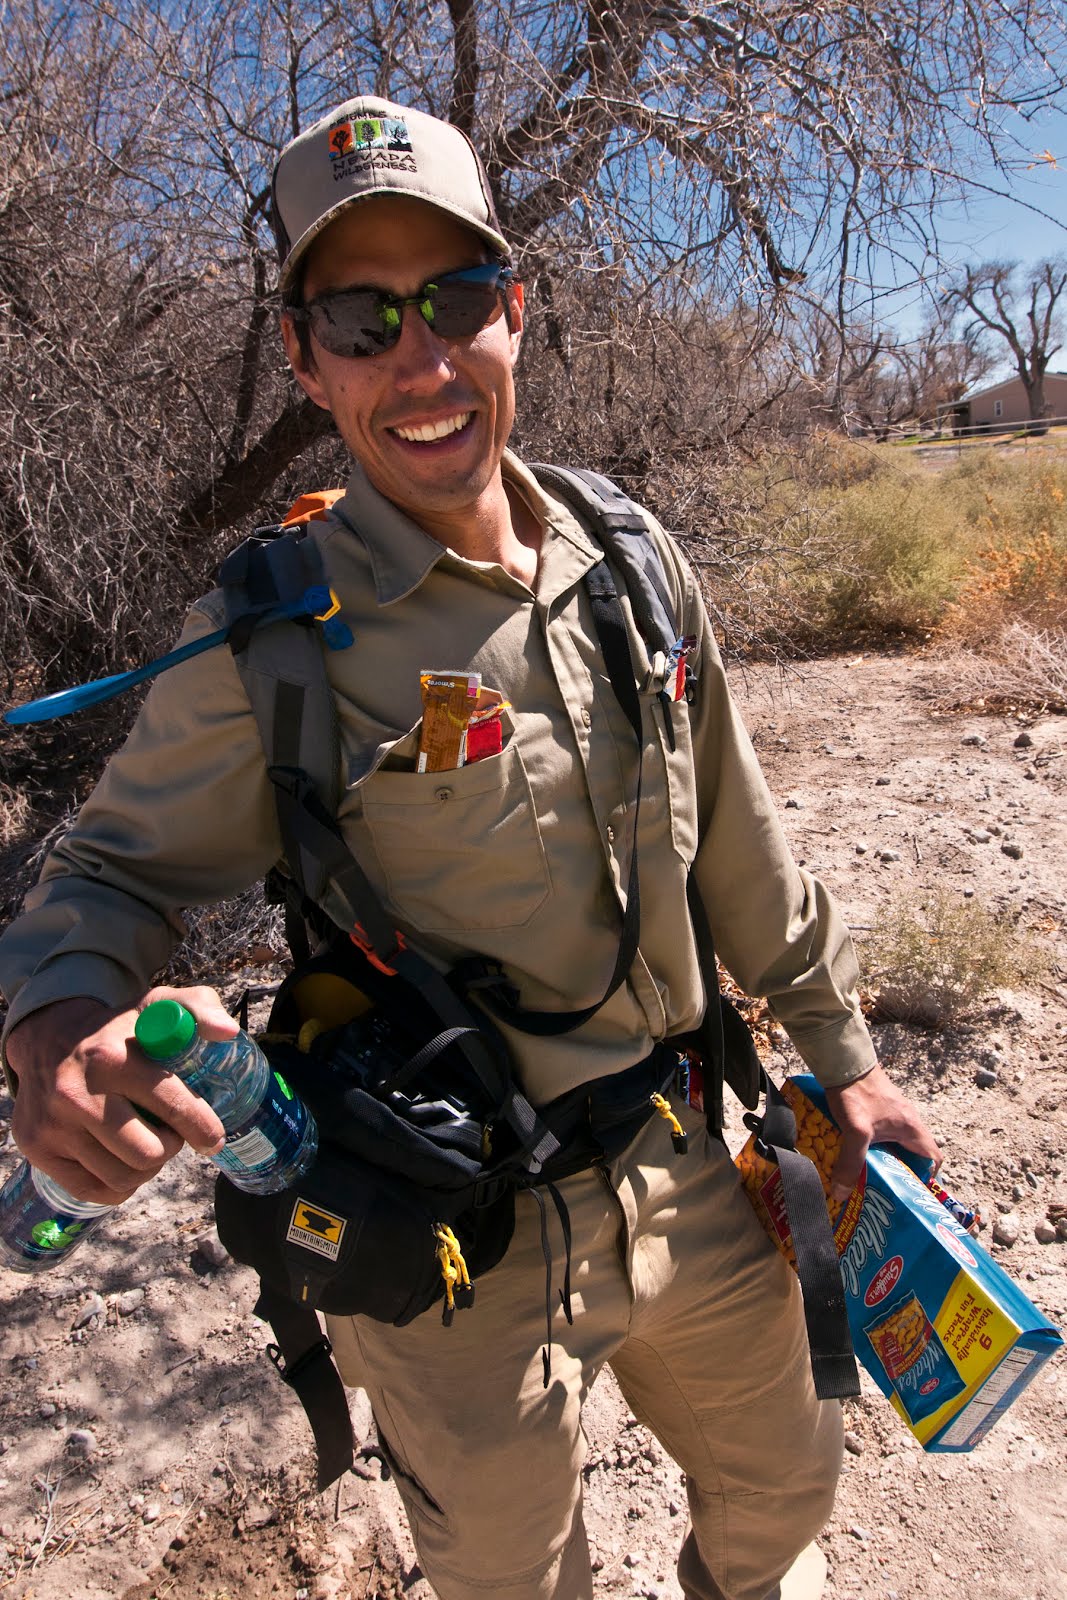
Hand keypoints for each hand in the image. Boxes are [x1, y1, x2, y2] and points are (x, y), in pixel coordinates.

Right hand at [6, 985, 236, 1204]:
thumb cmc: (117, 1030)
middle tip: (169, 1134)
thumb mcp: (156, 1005)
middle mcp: (77, 1094)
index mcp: (112, 1058)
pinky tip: (121, 1159)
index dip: (202, 1128)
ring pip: (122, 1177)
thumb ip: (198, 1008)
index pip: (170, 1103)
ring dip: (145, 1168)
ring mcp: (53, 1126)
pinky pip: (94, 1191)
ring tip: (145, 1143)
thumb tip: (227, 1033)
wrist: (47, 1039)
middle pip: (148, 1154)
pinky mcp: (37, 1149)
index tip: (213, 1138)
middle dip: (170, 1147)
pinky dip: (118, 1184)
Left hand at [824, 1063, 941, 1201]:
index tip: (907, 1191)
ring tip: (866, 1177)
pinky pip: (882, 1136)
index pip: (933, 1159)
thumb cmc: (856, 1093)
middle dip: (900, 1175)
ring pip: (895, 1146)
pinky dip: (872, 1148)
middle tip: (882, 1191)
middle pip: (913, 1156)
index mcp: (912, 1128)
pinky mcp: (878, 1110)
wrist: (843, 1061)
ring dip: (884, 1161)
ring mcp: (893, 1115)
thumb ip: (851, 1163)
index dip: (925, 1178)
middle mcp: (908, 1122)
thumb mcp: (856, 1131)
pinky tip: (853, 1155)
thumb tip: (843, 1194)